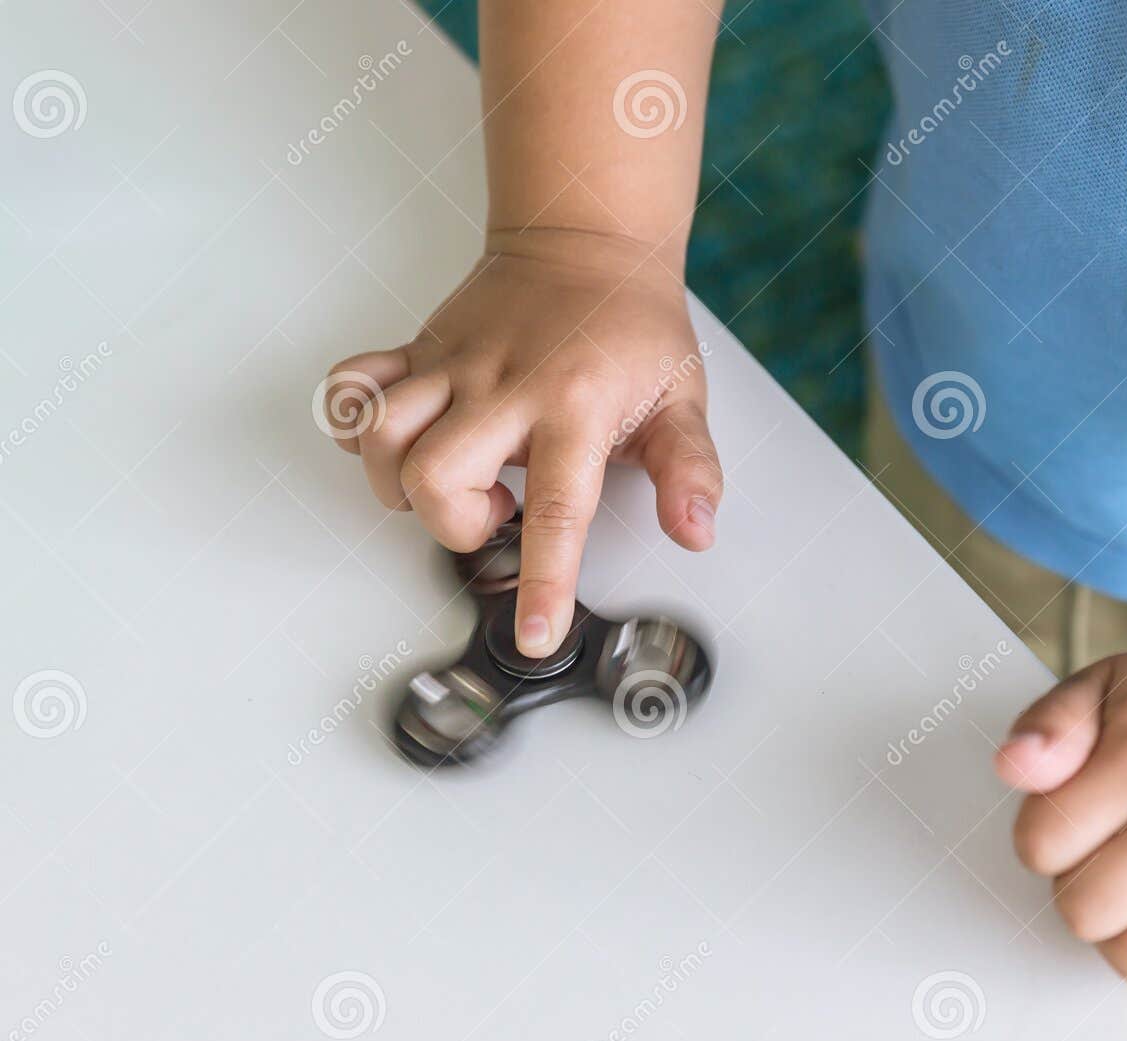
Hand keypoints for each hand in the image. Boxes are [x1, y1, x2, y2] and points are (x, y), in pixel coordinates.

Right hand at [322, 228, 720, 656]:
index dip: (543, 580)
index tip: (535, 635)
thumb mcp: (682, 399)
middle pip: (436, 476)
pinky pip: (351, 385)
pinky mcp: (419, 349)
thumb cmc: (632, 325)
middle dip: (454, 523)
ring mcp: (454, 365)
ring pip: (382, 435)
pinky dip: (351, 422)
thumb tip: (695, 530)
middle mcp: (505, 386)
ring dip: (399, 481)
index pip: (556, 509)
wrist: (589, 239)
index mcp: (575, 407)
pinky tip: (393, 438)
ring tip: (452, 478)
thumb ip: (690, 469)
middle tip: (494, 511)